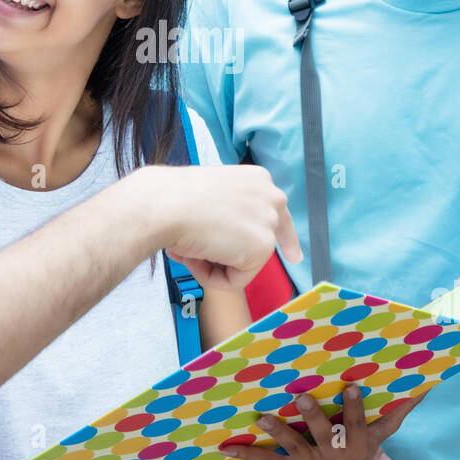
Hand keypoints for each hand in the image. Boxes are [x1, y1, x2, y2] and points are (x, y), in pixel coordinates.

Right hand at [141, 164, 302, 292]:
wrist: (165, 204)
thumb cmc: (173, 197)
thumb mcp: (209, 196)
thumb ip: (227, 213)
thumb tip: (225, 240)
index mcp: (259, 179)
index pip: (279, 212)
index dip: (286, 238)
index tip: (294, 256)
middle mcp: (272, 196)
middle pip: (263, 242)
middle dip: (231, 257)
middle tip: (200, 254)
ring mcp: (269, 221)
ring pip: (244, 263)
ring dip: (212, 263)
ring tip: (189, 248)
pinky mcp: (263, 246)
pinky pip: (235, 280)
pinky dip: (211, 277)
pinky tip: (195, 257)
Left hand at [219, 384, 425, 459]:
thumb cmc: (351, 457)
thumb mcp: (372, 440)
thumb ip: (393, 414)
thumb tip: (424, 387)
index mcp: (360, 446)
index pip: (364, 425)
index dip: (357, 408)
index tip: (352, 387)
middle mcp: (338, 458)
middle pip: (330, 434)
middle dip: (318, 415)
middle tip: (305, 397)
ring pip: (297, 446)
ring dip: (280, 430)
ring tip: (264, 417)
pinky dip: (248, 455)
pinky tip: (230, 446)